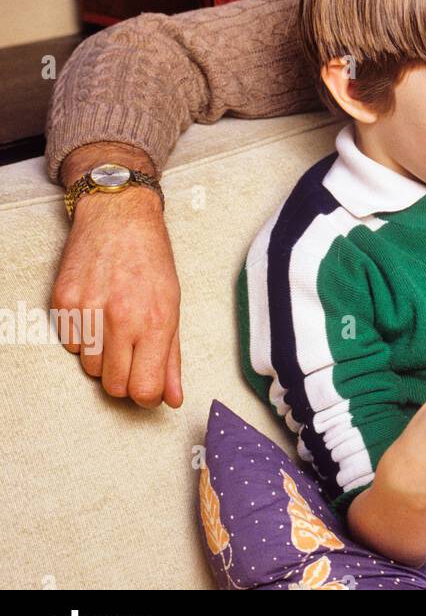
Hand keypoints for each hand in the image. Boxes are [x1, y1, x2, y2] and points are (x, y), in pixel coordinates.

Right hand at [52, 145, 181, 408]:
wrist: (119, 217)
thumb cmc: (152, 260)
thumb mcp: (173, 306)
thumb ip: (172, 357)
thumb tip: (173, 398)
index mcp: (156, 321)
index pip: (144, 389)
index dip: (146, 396)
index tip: (148, 388)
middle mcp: (121, 318)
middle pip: (114, 385)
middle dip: (125, 378)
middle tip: (133, 355)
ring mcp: (88, 311)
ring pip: (89, 368)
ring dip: (103, 357)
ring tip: (116, 325)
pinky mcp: (63, 303)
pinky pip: (71, 344)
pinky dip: (83, 337)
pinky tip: (97, 310)